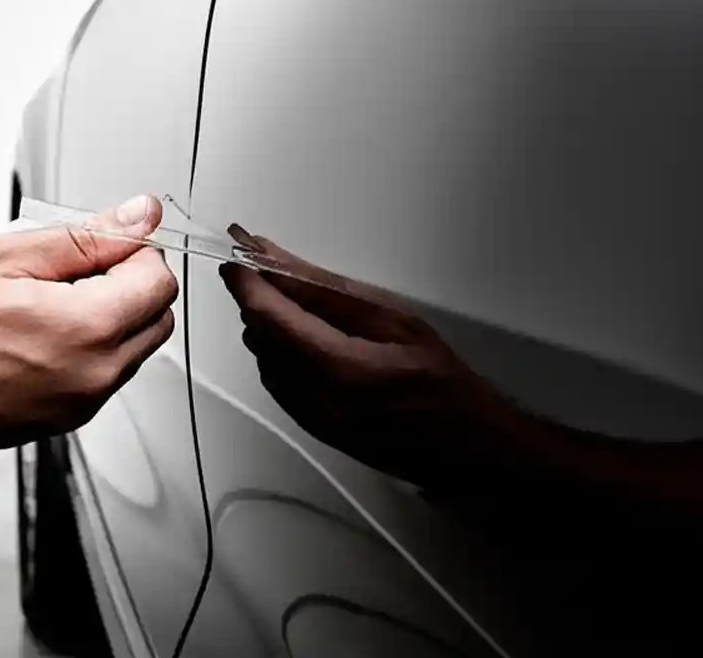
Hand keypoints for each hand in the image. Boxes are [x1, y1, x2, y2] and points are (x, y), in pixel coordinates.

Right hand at [0, 195, 178, 447]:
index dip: (134, 253)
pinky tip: (45, 335)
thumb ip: (88, 236)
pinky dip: (94, 349)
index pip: (160, 280)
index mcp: (88, 327)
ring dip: (114, 318)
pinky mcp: (71, 418)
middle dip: (131, 285)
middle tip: (76, 272)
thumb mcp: (9, 255)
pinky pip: (108, 374)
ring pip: (137, 347)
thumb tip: (140, 217)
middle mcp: (96, 372)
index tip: (104, 247)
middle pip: (158, 316)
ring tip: (52, 304)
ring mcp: (85, 402)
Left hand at [220, 228, 515, 481]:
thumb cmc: (442, 378)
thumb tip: (279, 265)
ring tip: (286, 301)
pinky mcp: (314, 431)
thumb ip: (330, 293)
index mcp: (343, 368)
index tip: (235, 256)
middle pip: (261, 338)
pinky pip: (277, 385)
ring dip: (265, 328)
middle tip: (261, 268)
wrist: (467, 446)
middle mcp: (319, 399)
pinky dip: (277, 355)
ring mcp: (313, 420)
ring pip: (264, 362)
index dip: (247, 283)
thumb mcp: (396, 321)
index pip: (273, 318)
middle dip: (257, 300)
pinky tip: (297, 339)